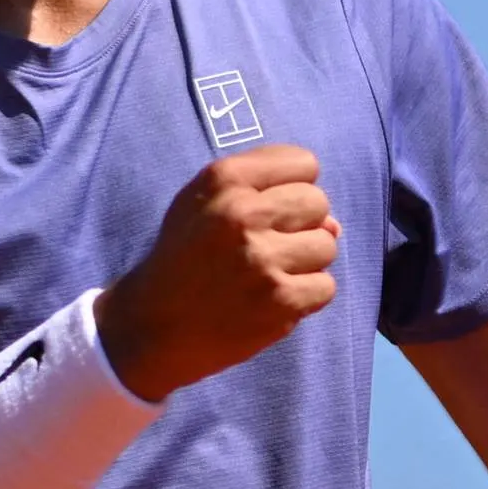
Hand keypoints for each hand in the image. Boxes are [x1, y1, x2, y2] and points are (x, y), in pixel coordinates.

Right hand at [97, 145, 340, 400]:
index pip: (303, 163)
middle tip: (270, 246)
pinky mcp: (280, 300)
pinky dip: (306, 297)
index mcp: (223, 180)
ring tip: (268, 274)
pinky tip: (273, 300)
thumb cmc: (185, 257)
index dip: (295, 187)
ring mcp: (263, 258)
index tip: (274, 209)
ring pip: (327, 245)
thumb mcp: (204, 204)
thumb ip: (267, 194)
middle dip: (303, 224)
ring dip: (306, 263)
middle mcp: (243, 214)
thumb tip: (334, 223)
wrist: (153, 325)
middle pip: (319, 203)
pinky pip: (326, 286)